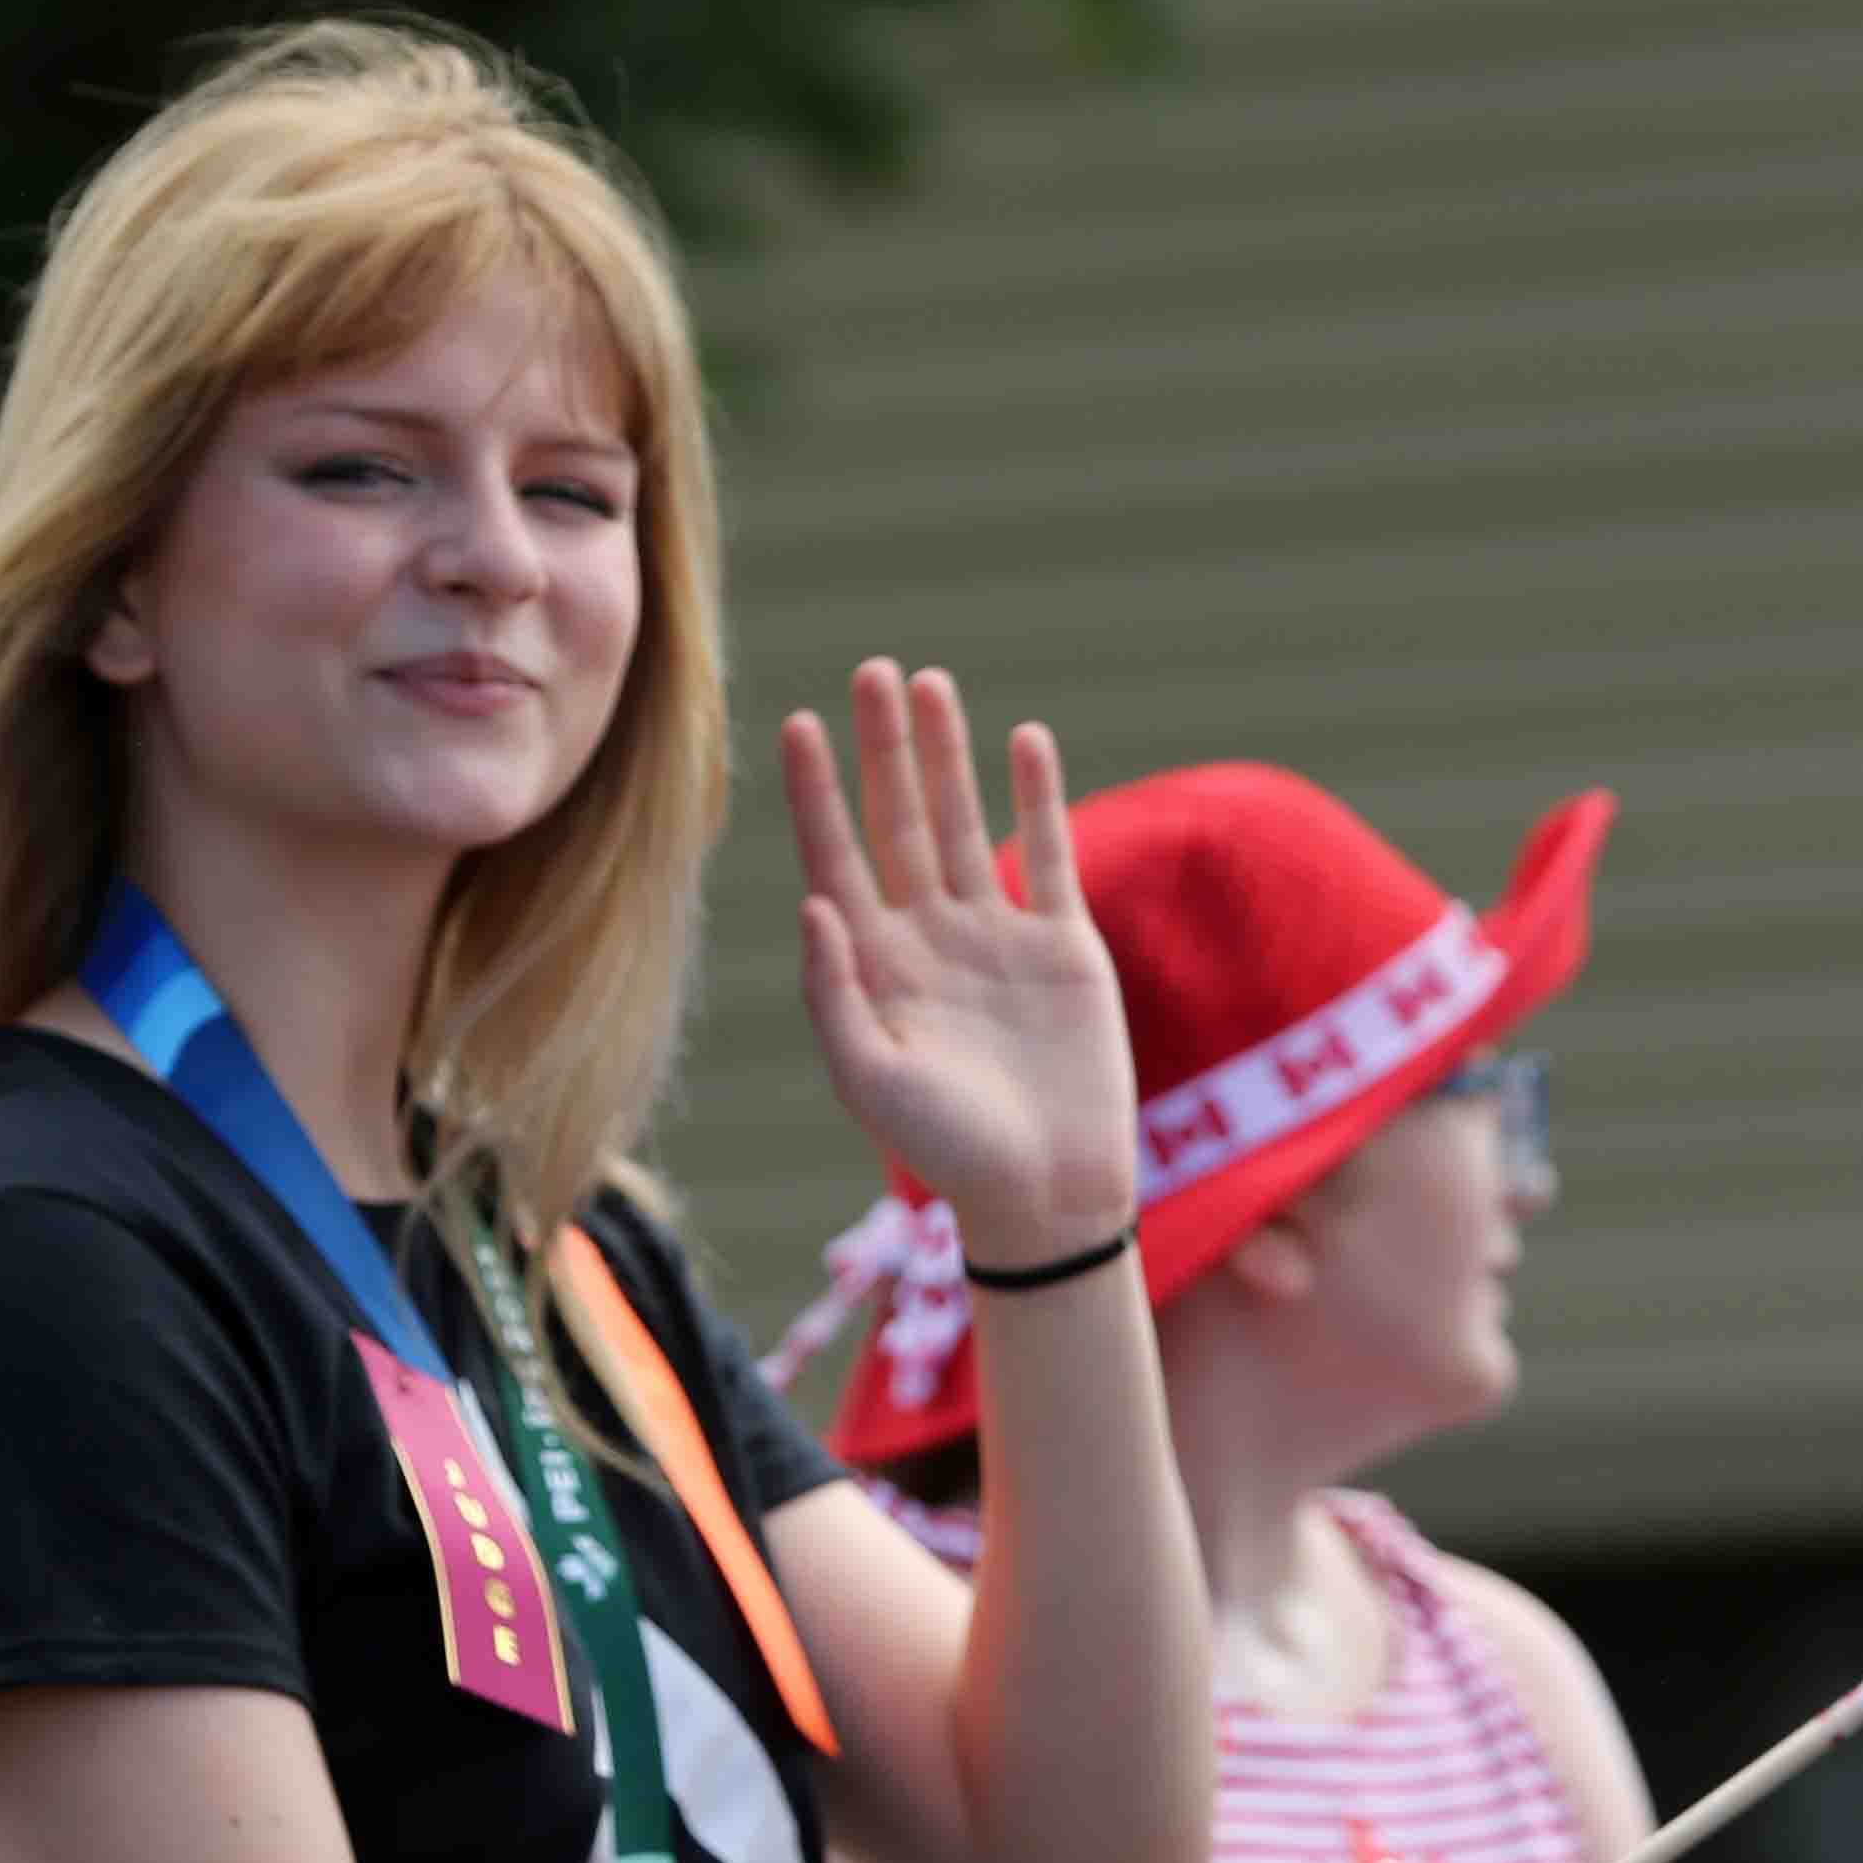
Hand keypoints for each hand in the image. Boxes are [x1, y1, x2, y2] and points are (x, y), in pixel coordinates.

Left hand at [781, 662, 1135, 1264]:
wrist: (1047, 1192)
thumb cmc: (949, 1150)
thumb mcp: (872, 1079)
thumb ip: (836, 992)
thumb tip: (813, 900)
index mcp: (874, 966)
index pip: (836, 858)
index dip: (817, 793)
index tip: (800, 724)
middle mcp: (928, 938)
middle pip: (899, 821)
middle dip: (884, 748)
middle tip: (871, 670)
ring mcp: (996, 936)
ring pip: (966, 823)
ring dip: (950, 755)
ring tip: (932, 684)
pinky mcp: (1062, 945)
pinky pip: (1049, 855)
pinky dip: (1038, 798)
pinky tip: (1025, 741)